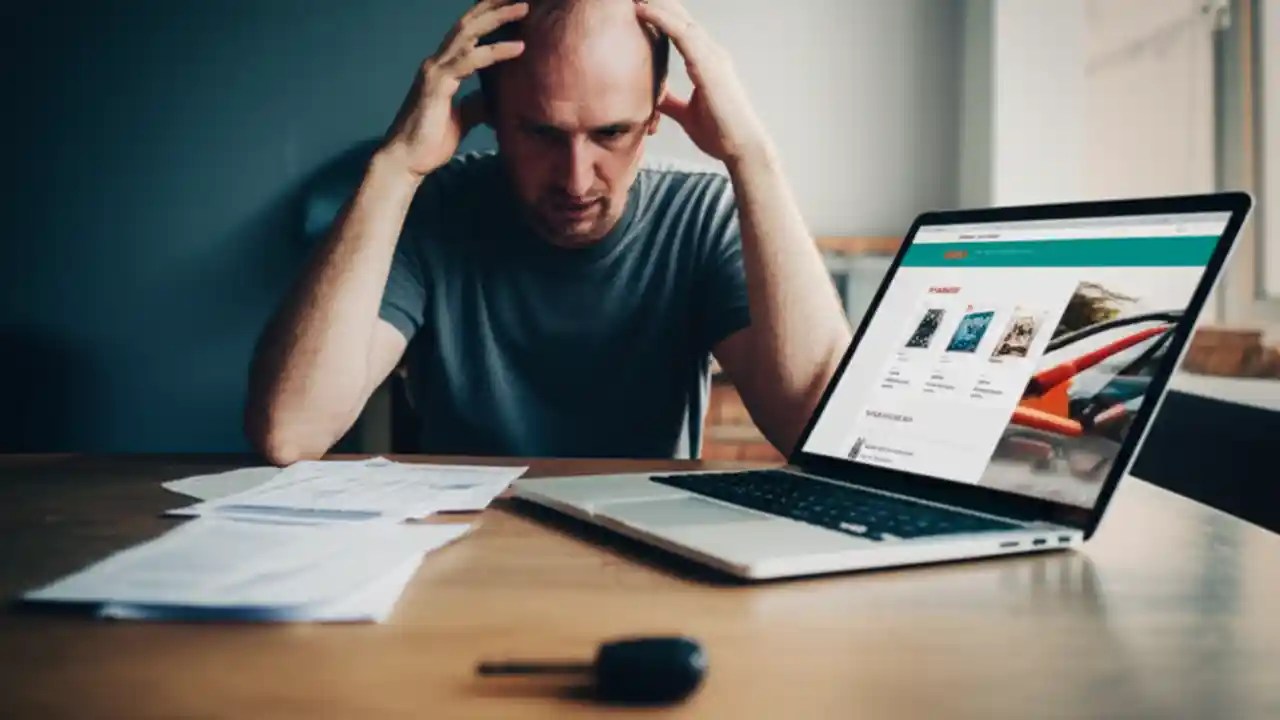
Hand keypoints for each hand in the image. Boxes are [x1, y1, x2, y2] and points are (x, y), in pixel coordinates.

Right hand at [379, 0, 527, 178]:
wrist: (406, 162)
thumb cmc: (430, 142)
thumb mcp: (462, 120)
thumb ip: (476, 105)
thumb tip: (494, 100)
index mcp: (443, 68)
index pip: (468, 33)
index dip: (488, 16)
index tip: (512, 5)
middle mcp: (437, 63)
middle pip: (468, 24)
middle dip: (494, 7)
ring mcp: (435, 71)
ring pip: (468, 34)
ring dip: (498, 18)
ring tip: (524, 8)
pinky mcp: (438, 86)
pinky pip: (470, 61)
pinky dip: (496, 51)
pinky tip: (519, 47)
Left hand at [634, 0, 770, 165]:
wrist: (741, 148)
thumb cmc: (719, 133)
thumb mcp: (686, 115)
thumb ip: (670, 102)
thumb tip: (653, 97)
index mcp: (706, 62)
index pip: (681, 29)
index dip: (662, 14)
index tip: (638, 3)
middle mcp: (711, 54)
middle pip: (681, 18)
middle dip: (659, 2)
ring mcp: (712, 57)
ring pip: (680, 19)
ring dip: (657, 4)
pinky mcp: (709, 65)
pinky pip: (682, 34)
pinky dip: (662, 19)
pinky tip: (643, 9)